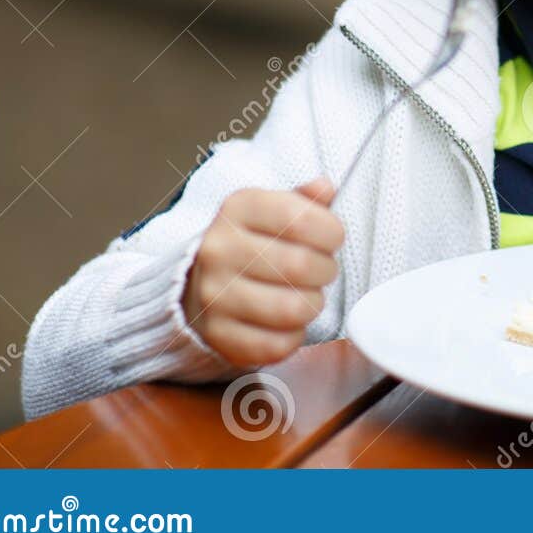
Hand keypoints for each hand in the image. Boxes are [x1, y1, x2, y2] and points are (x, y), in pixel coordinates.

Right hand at [180, 177, 344, 366]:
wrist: (200, 282)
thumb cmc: (253, 243)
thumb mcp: (274, 210)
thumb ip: (304, 200)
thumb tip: (326, 187)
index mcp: (238, 209)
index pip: (301, 219)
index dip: (331, 232)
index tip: (332, 239)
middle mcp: (219, 249)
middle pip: (301, 266)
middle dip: (326, 271)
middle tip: (322, 270)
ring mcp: (214, 294)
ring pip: (291, 309)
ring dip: (312, 304)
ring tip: (306, 295)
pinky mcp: (217, 334)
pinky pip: (275, 345)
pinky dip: (293, 337)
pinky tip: (288, 323)